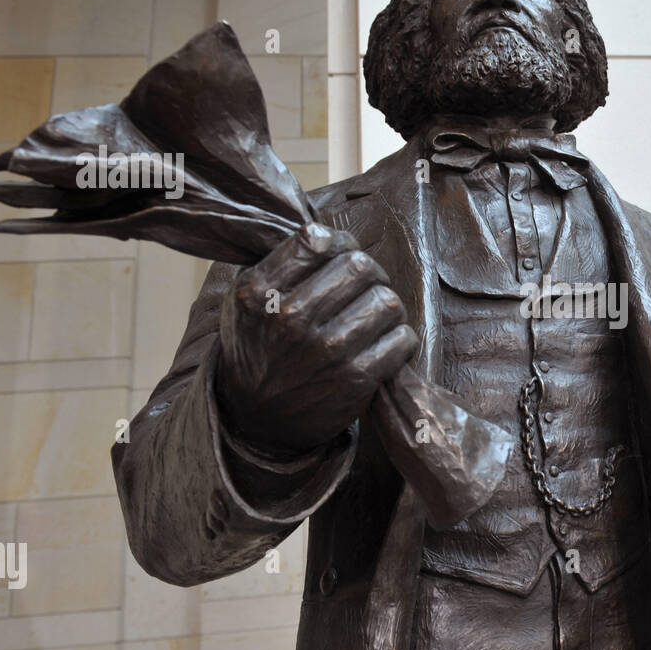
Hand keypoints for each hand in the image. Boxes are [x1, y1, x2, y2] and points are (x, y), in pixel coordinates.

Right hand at [215, 223, 418, 454]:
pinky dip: (399, 340)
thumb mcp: (249, 299)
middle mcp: (290, 318)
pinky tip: (382, 345)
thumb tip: (327, 232)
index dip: (340, 244)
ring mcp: (325, 350)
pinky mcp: (355, 380)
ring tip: (373, 319)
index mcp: (260, 291)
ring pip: (387, 300)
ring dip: (387, 307)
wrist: (256, 417)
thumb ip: (281, 263)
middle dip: (370, 275)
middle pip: (361, 266)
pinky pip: (402, 339)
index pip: (319, 241)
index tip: (341, 258)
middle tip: (364, 290)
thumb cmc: (259, 347)